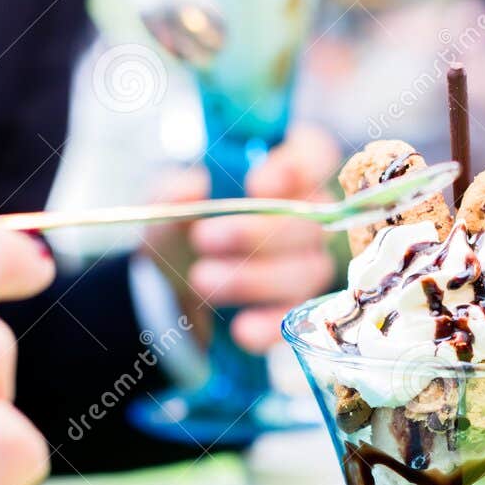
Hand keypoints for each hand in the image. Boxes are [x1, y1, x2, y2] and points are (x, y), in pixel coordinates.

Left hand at [145, 124, 340, 353]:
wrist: (175, 279)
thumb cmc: (186, 223)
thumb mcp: (169, 200)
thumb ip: (178, 192)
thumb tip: (192, 191)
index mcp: (286, 169)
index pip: (314, 155)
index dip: (296, 167)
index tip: (256, 185)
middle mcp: (309, 215)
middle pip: (309, 221)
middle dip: (256, 232)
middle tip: (203, 238)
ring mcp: (308, 263)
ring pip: (304, 272)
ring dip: (252, 278)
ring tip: (201, 280)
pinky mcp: (298, 307)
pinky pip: (296, 318)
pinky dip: (268, 325)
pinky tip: (241, 330)